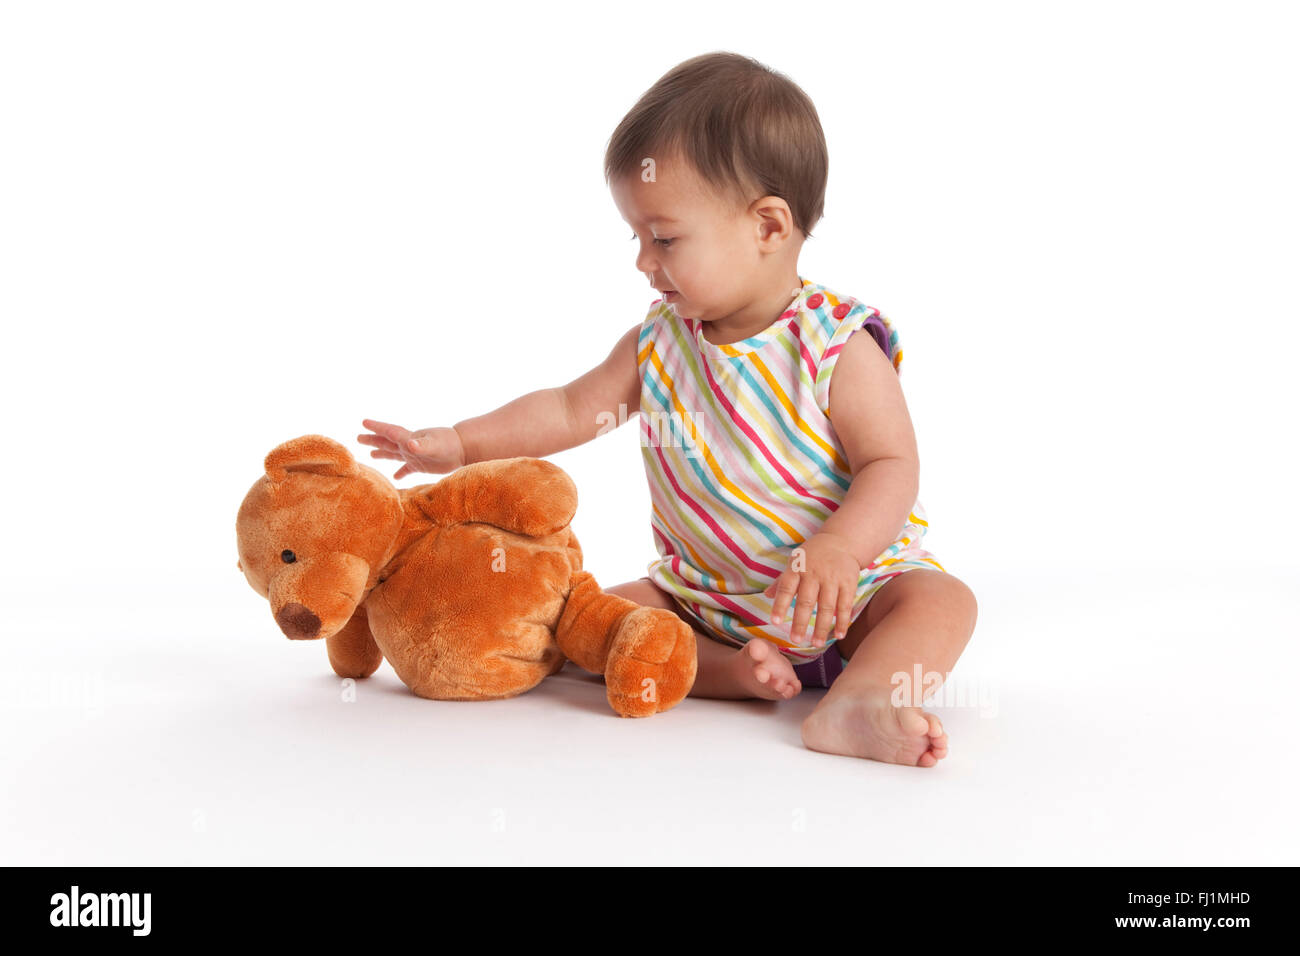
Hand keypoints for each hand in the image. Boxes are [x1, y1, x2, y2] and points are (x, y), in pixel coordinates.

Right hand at [357, 419, 464, 479]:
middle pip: (387, 441)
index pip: (390, 432)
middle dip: (373, 439)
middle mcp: (409, 445)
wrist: (463, 449)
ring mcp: (415, 455)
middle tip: (358, 437)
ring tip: (370, 454)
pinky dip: (401, 472)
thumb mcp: (434, 445)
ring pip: (394, 453)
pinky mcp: (422, 464)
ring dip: (382, 453)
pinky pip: (407, 469)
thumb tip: (409, 444)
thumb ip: (421, 445)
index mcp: (410, 438)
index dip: (377, 427)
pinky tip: (395, 477)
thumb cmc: (450, 445)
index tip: (363, 422)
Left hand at [763, 533, 861, 648]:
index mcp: (797, 568)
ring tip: (817, 643)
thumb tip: (766, 595)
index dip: (780, 605)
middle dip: (800, 622)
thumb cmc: (812, 554)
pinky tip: (839, 635)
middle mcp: (814, 573)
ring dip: (821, 627)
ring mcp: (832, 579)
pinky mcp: (848, 583)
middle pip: (806, 601)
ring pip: (826, 607)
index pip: (786, 588)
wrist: (841, 541)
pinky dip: (842, 621)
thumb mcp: (794, 561)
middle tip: (796, 640)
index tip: (775, 622)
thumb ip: (782, 580)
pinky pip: (845, 605)